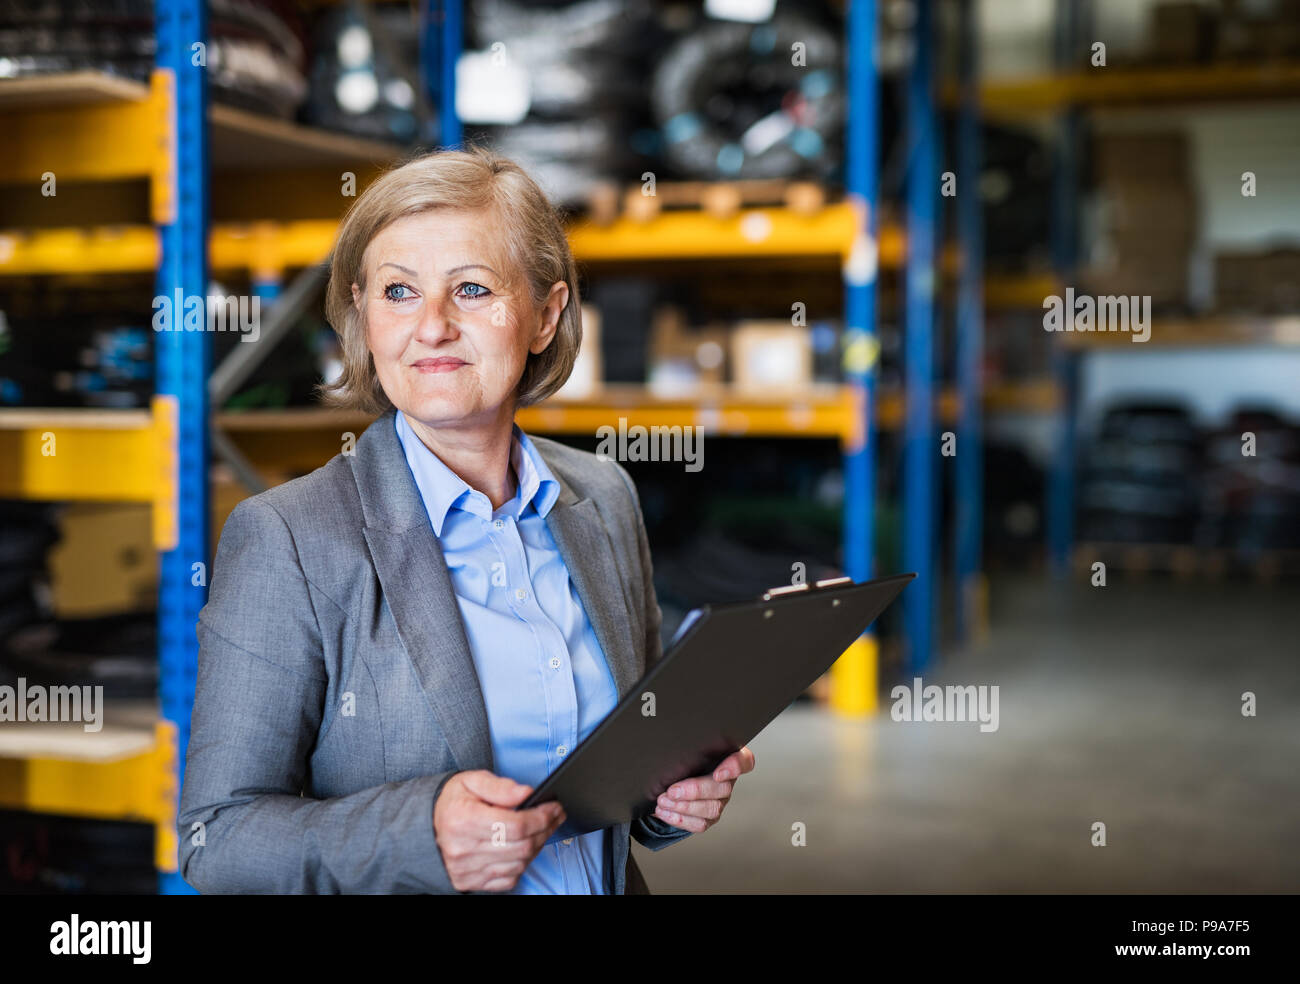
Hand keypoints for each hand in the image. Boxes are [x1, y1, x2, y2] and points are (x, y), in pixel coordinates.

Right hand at [433, 770, 565, 891]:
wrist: (425, 827)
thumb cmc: (452, 801)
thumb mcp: (471, 781)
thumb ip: (500, 786)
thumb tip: (527, 793)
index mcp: (464, 820)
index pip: (516, 825)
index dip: (542, 817)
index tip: (554, 807)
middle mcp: (464, 849)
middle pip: (521, 846)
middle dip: (545, 830)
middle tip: (555, 817)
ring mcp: (466, 870)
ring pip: (518, 864)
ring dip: (536, 847)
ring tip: (541, 830)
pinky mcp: (468, 883)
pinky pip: (507, 880)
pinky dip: (521, 865)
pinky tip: (523, 848)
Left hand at [652, 746, 755, 832]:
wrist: (668, 778)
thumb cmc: (680, 758)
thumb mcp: (684, 748)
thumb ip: (687, 747)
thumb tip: (672, 745)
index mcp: (726, 757)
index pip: (744, 761)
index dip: (735, 768)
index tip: (718, 774)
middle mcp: (727, 780)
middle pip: (722, 788)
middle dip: (695, 791)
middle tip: (672, 790)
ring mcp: (720, 801)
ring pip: (712, 809)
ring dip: (684, 807)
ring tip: (663, 801)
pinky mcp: (709, 818)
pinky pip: (700, 823)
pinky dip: (680, 819)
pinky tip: (665, 812)